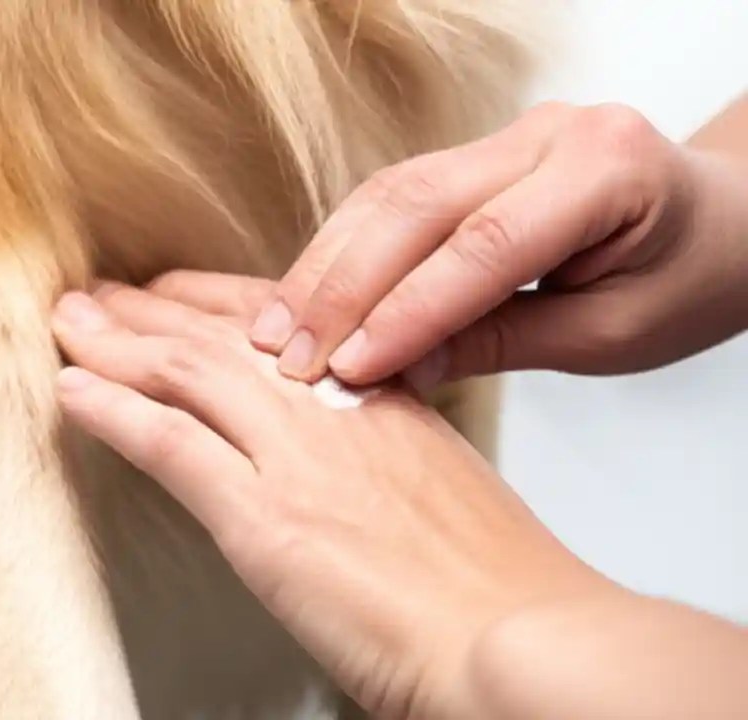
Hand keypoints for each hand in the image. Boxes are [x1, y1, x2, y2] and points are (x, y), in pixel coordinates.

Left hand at [51, 282, 614, 717]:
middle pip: (221, 334)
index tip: (171, 289)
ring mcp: (298, 458)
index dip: (211, 299)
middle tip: (95, 292)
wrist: (521, 643)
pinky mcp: (266, 518)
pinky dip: (113, 412)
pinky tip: (74, 393)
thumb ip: (388, 454)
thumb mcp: (447, 491)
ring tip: (66, 323)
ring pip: (185, 373)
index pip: (283, 322)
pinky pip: (170, 444)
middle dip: (148, 307)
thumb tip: (346, 464)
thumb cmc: (500, 589)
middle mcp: (336, 408)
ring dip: (112, 343)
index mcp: (385, 396)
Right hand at [246, 102, 747, 386]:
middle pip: (416, 205)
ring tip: (273, 331)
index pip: (486, 244)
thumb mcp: (608, 333)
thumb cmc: (686, 281)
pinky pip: (392, 197)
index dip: (408, 310)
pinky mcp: (473, 156)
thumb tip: (392, 369)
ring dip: (324, 266)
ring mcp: (505, 135)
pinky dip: (343, 250)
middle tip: (284, 357)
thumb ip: (499, 340)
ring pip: (388, 194)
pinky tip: (304, 296)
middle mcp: (547, 133)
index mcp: (606, 169)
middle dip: (342, 287)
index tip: (347, 369)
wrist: (722, 225)